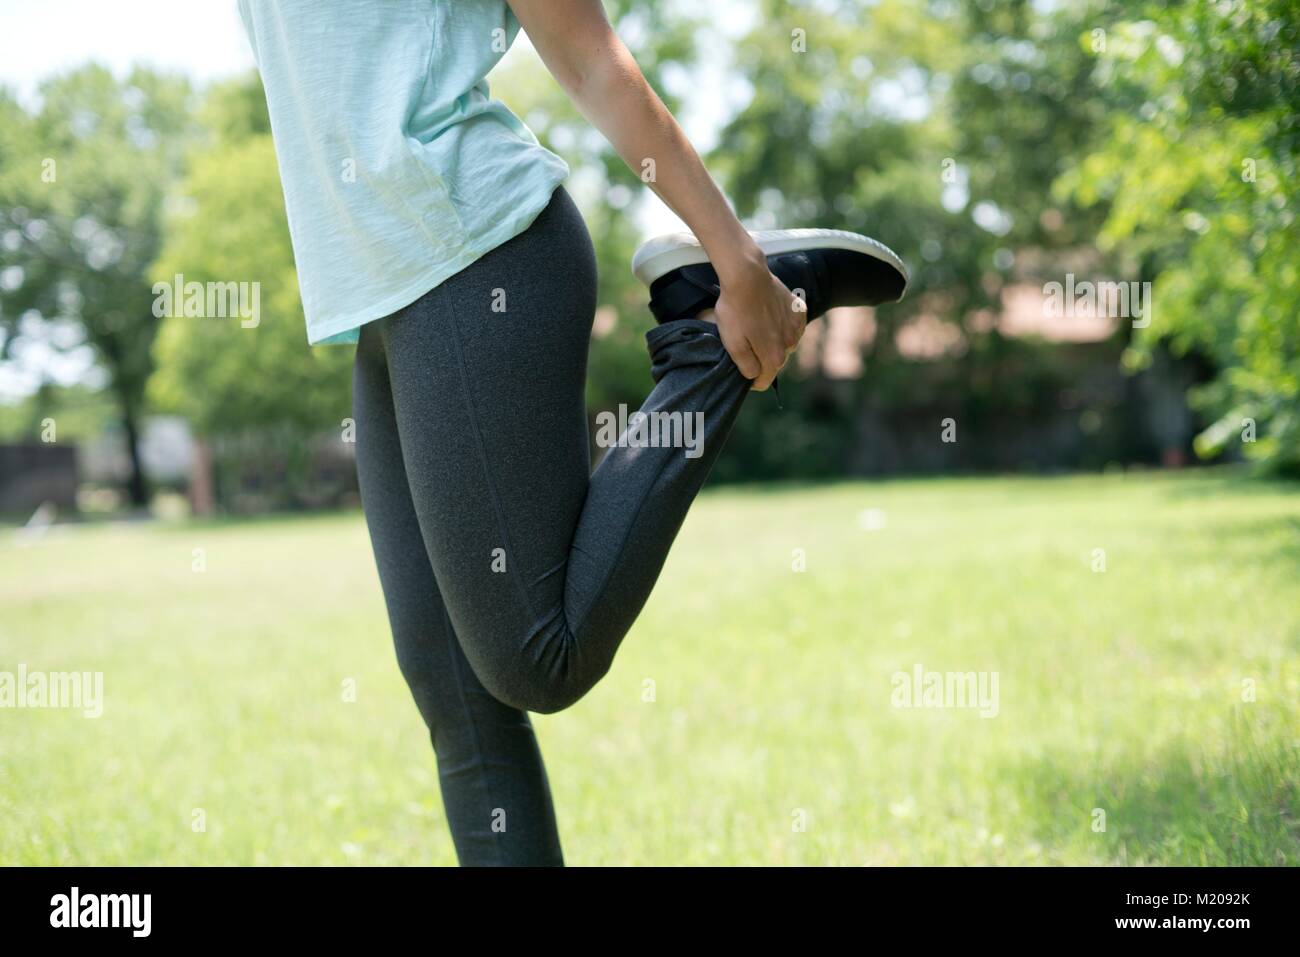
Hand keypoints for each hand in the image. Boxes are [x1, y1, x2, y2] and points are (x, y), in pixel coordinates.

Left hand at [711, 249, 805, 390]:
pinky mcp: (798, 310)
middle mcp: (790, 345)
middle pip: (775, 362)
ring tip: (757, 326)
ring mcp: (796, 327)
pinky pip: (793, 326)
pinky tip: (771, 315)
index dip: (751, 380)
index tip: (742, 368)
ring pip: (785, 344)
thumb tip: (754, 377)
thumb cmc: (735, 310)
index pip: (764, 381)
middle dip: (762, 358)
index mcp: (774, 357)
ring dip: (774, 341)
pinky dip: (784, 325)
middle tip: (746, 342)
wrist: (747, 276)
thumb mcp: (733, 343)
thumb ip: (746, 366)